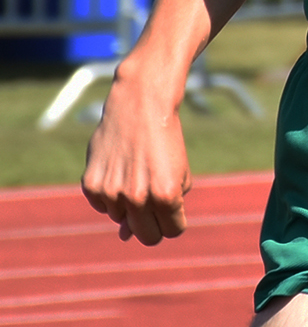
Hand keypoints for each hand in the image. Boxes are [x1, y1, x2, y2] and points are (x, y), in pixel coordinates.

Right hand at [82, 73, 192, 245]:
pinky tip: (118, 172)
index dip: (174, 222)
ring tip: (136, 175)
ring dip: (130, 206)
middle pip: (147, 237)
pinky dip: (111, 196)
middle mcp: (137, 198)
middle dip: (154, 226)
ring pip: (123, 220)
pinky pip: (102, 207)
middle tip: (155, 204)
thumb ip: (165, 208)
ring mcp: (112, 193)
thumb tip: (125, 236)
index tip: (172, 211)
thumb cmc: (166, 142)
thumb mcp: (178, 174)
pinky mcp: (91, 186)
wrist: (141, 108)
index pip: (171, 231)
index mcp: (166, 196)